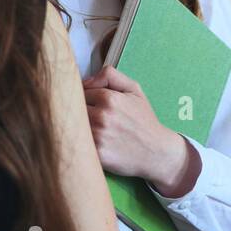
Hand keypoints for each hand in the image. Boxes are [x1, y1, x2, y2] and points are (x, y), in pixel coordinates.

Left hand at [83, 67, 198, 195]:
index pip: (79, 92)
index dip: (84, 99)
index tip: (92, 106)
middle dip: (79, 112)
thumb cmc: (144, 120)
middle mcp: (101, 116)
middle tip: (91, 119)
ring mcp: (98, 136)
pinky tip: (91, 144)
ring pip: (73, 126)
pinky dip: (80, 143)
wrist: (157, 152)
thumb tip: (85, 80)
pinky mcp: (96, 154)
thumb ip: (110, 76)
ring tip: (94, 132)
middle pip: (73, 108)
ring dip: (77, 128)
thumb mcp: (134, 90)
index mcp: (109, 98)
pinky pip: (78, 144)